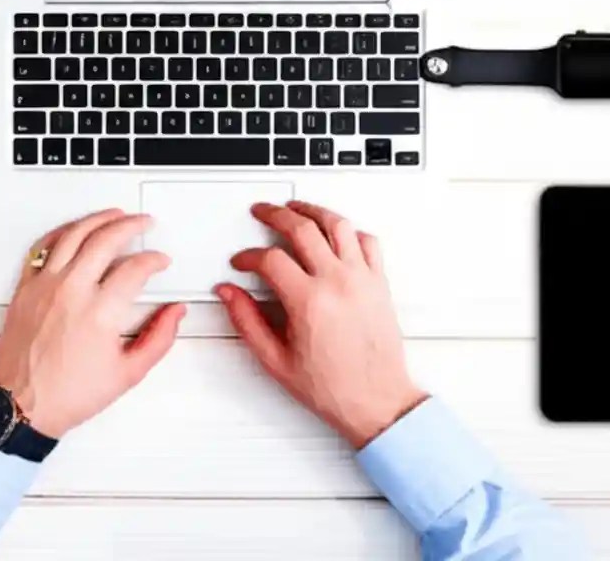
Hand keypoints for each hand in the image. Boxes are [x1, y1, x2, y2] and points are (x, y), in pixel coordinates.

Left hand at [0, 209, 185, 437]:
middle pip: (106, 239)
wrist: (22, 405)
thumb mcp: (128, 373)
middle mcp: (71, 292)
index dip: (154, 259)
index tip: (160, 261)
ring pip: (74, 235)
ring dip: (98, 220)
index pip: (136, 268)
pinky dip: (62, 233)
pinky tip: (74, 230)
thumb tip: (175, 313)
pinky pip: (43, 248)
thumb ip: (160, 338)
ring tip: (114, 215)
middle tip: (144, 223)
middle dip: (132, 225)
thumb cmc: (68, 394)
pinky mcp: (25, 289)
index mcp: (100, 312)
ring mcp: (45, 287)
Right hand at [216, 201, 425, 447]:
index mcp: (309, 301)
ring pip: (337, 225)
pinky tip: (338, 232)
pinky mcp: (379, 283)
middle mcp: (338, 283)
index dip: (248, 256)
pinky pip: (367, 242)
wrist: (376, 401)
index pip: (270, 259)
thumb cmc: (333, 388)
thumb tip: (230, 294)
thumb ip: (247, 321)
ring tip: (297, 208)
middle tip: (263, 212)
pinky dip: (350, 231)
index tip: (242, 262)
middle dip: (275, 214)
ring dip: (313, 210)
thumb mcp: (276, 360)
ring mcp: (362, 279)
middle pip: (302, 227)